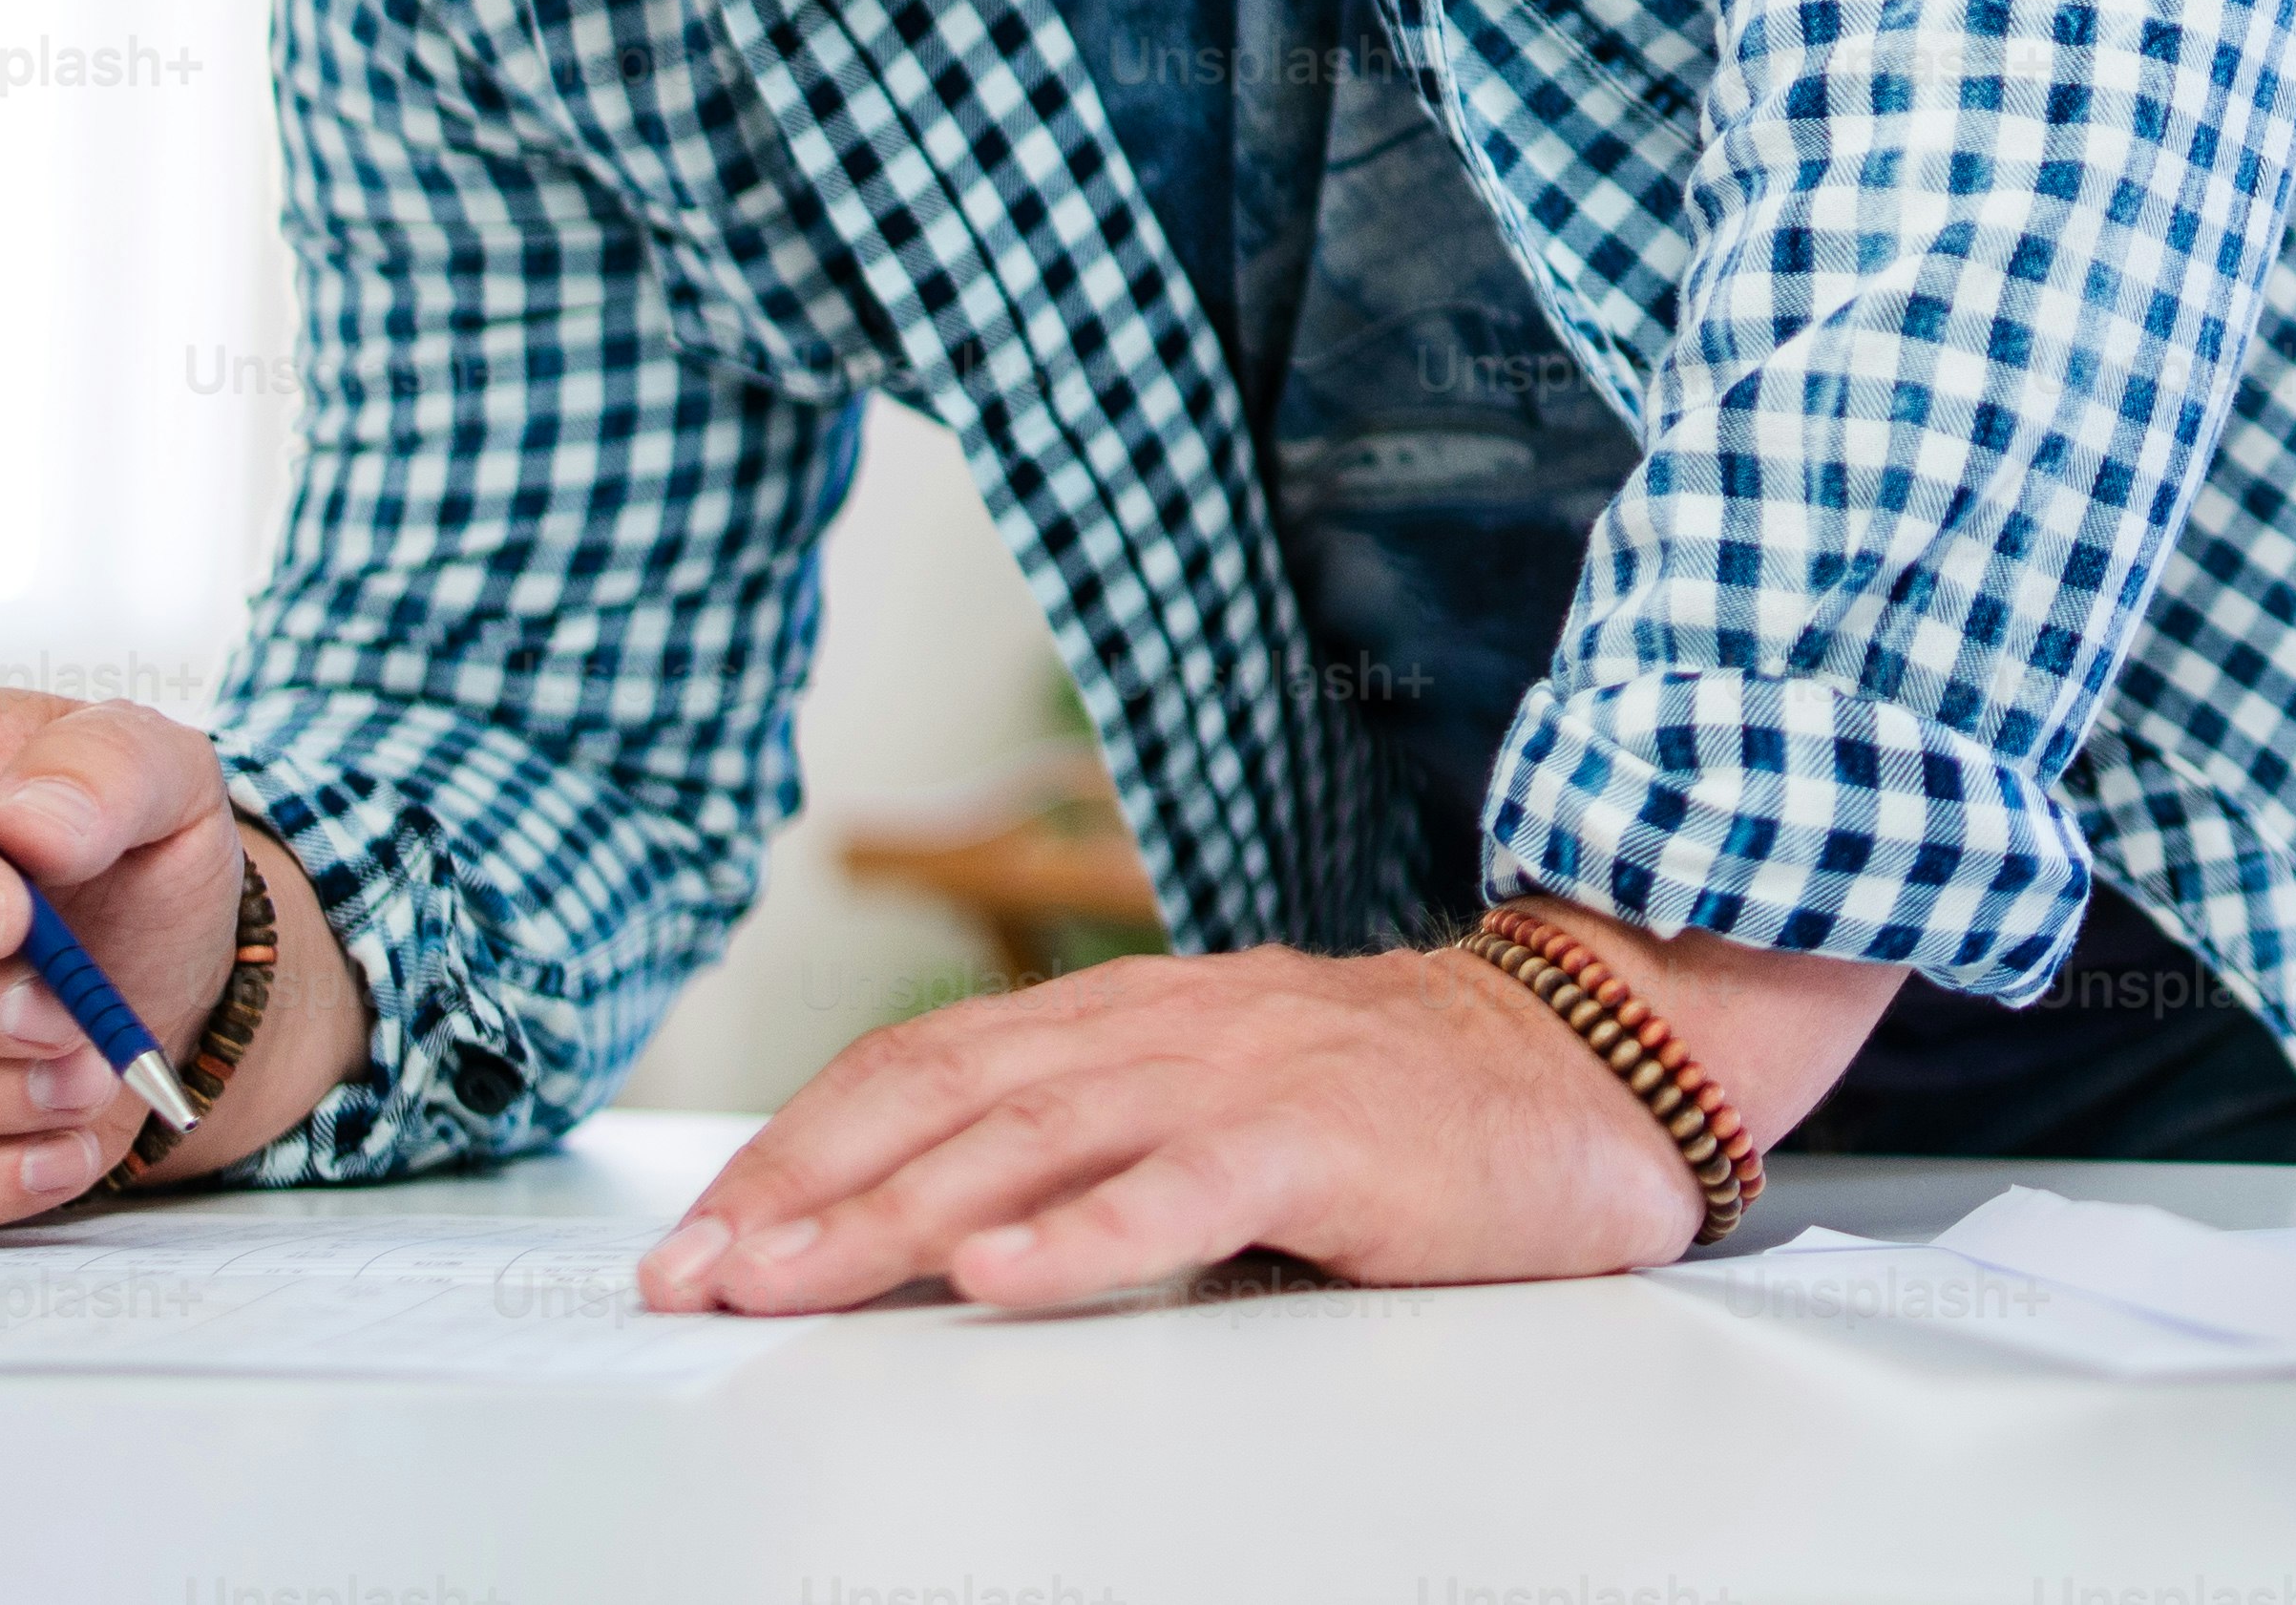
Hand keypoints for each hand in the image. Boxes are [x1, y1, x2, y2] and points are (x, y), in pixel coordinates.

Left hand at [634, 922, 1878, 1312]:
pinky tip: (1003, 1280)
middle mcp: (1165, 1025)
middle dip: (800, 1190)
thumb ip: (1101, 1141)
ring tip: (790, 1282)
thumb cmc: (1408, 1108)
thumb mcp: (1225, 1103)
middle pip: (942, 1095)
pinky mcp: (1328, 1140)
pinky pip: (1188, 1186)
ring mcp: (1244, 1074)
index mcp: (1130, 1014)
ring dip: (894, 1218)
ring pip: (1031, 1139)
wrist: (1600, 1057)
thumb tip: (941, 1235)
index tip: (697, 1237)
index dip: (798, 1146)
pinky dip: (1086, 1232)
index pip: (923, 1065)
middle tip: (694, 1276)